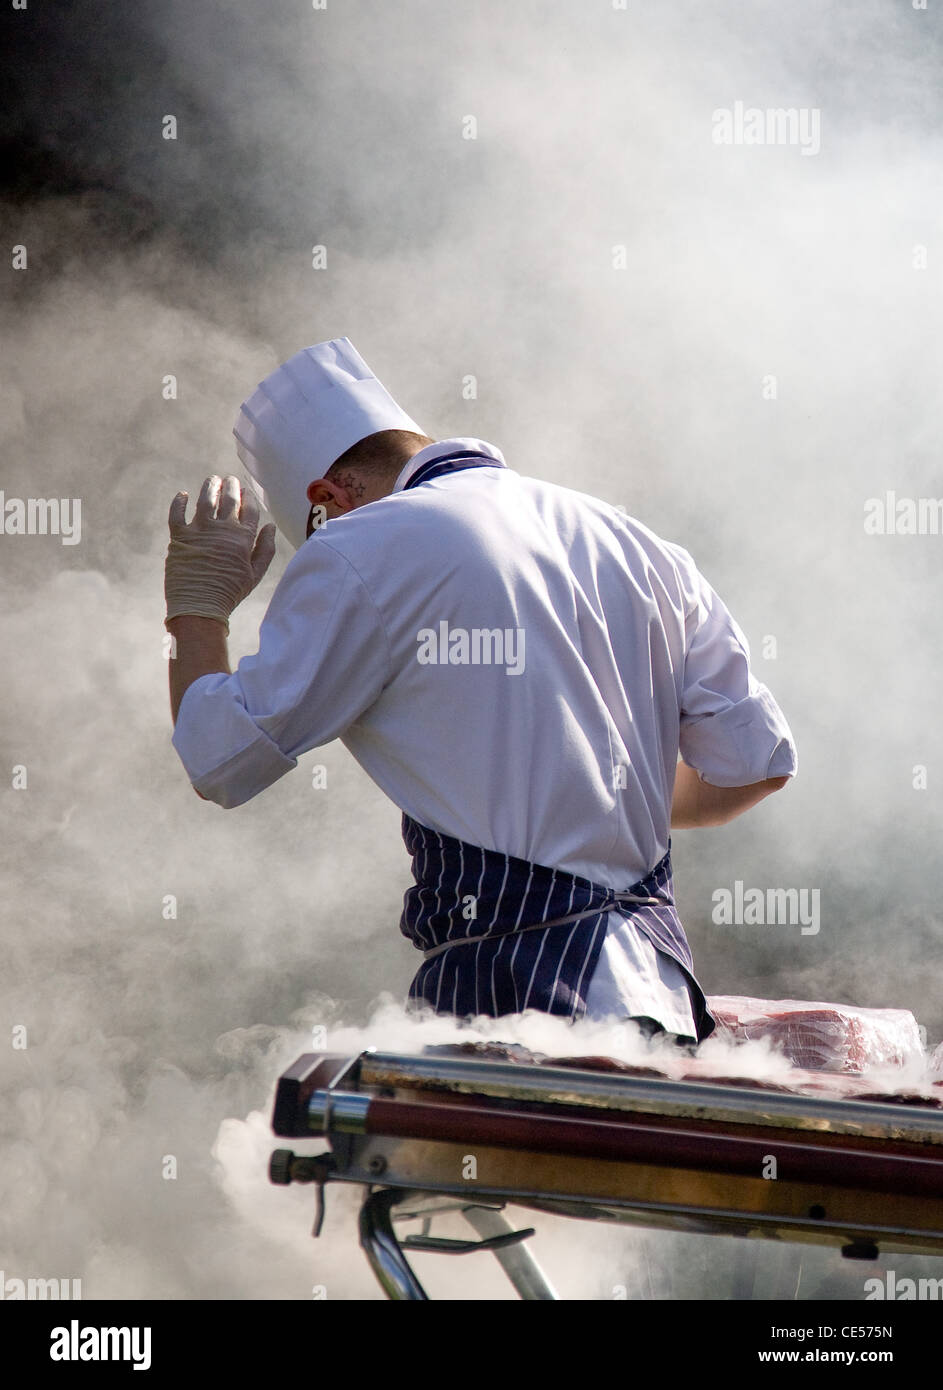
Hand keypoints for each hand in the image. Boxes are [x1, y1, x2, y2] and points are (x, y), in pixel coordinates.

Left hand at [164, 475, 276, 630]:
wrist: (199, 607)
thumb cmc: (229, 593)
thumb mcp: (255, 575)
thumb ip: (265, 549)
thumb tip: (271, 526)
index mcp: (242, 538)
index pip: (249, 508)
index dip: (248, 496)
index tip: (246, 490)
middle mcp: (222, 529)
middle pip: (229, 499)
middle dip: (231, 486)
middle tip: (230, 480)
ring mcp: (199, 531)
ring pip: (205, 499)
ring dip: (210, 486)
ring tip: (213, 480)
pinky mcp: (179, 536)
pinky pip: (177, 513)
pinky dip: (179, 501)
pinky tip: (183, 495)